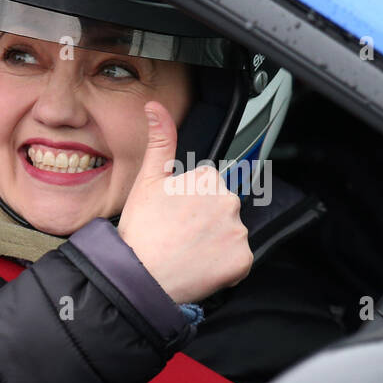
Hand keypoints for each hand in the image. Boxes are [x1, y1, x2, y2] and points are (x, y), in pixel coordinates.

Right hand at [117, 101, 252, 304]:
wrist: (140, 276)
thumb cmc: (141, 231)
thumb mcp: (147, 180)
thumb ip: (160, 141)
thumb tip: (156, 107)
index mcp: (208, 178)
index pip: (207, 189)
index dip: (189, 205)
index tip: (173, 217)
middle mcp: (229, 201)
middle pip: (221, 211)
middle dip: (204, 223)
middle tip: (178, 236)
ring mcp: (238, 231)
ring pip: (229, 235)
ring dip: (214, 245)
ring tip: (186, 253)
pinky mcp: (242, 260)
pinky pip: (238, 262)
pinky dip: (223, 267)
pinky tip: (200, 267)